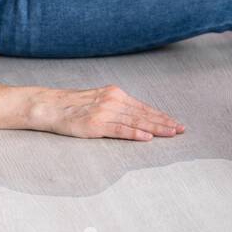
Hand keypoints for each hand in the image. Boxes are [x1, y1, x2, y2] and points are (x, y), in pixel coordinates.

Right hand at [27, 85, 184, 140]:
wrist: (49, 106)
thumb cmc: (73, 106)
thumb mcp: (98, 100)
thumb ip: (117, 107)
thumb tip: (136, 116)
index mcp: (115, 94)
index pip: (143, 107)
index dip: (161, 115)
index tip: (175, 122)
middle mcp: (113, 100)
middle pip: (144, 114)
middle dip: (164, 122)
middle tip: (181, 129)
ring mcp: (105, 112)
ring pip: (136, 122)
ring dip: (156, 128)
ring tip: (171, 133)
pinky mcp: (95, 125)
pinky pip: (119, 130)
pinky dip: (135, 134)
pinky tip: (147, 138)